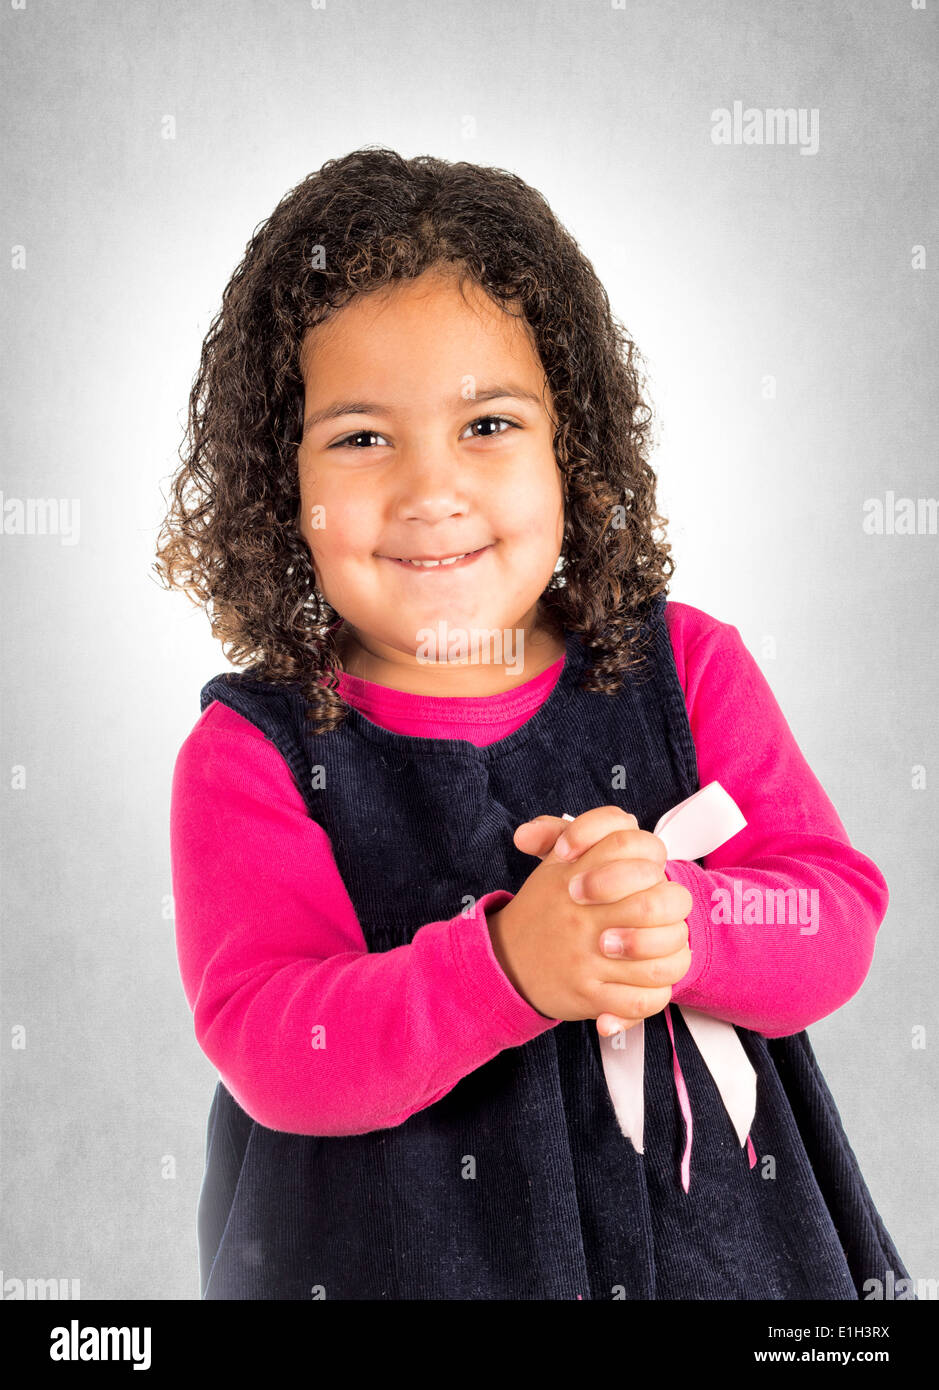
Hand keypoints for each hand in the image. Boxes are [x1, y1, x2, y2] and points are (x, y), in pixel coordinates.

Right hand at [487, 806, 692, 1031]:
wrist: (507, 962)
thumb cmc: (544, 909)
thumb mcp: (554, 863)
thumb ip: (581, 833)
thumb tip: (566, 823)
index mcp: (574, 873)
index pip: (631, 845)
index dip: (651, 858)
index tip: (645, 872)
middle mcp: (580, 915)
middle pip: (657, 903)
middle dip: (671, 907)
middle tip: (662, 912)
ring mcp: (586, 959)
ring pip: (660, 956)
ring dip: (671, 949)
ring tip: (664, 945)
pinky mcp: (589, 995)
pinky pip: (643, 998)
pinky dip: (657, 992)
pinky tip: (651, 979)